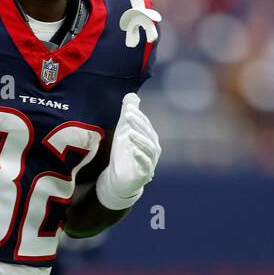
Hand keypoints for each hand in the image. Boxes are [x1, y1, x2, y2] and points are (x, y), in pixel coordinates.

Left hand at [96, 92, 160, 210]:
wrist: (119, 179)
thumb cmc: (124, 154)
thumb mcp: (124, 132)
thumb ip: (128, 114)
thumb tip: (131, 95)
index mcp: (150, 138)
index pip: (145, 125)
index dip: (138, 116)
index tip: (128, 109)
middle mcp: (153, 149)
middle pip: (148, 134)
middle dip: (139, 124)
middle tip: (127, 116)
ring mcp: (151, 161)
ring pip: (148, 148)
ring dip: (139, 139)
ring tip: (129, 133)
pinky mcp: (145, 173)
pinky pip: (145, 164)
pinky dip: (140, 157)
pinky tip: (133, 150)